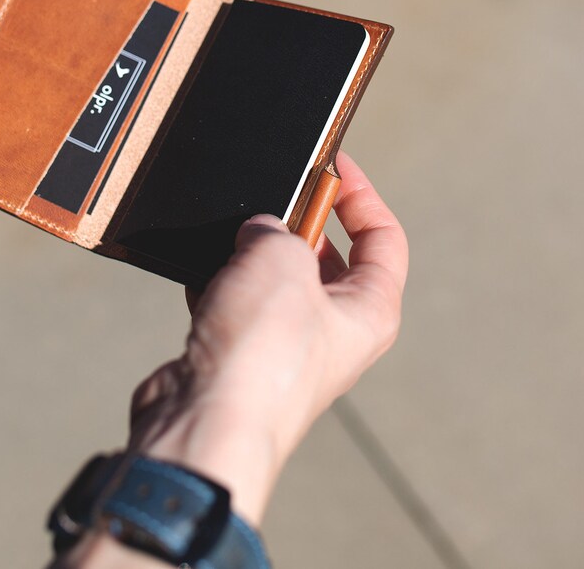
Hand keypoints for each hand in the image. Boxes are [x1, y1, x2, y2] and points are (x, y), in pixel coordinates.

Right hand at [127, 152, 407, 524]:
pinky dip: (215, 283)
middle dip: (294, 224)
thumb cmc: (262, 355)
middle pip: (325, 257)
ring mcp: (284, 347)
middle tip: (267, 201)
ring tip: (228, 240)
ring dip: (248, 254)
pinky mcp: (238, 356)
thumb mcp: (281, 260)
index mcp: (369, 311)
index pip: (384, 240)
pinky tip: (198, 272)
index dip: (362, 195)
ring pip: (271, 280)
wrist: (206, 420)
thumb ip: (276, 228)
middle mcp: (333, 333)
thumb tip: (256, 231)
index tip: (331, 164)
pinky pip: (231, 303)